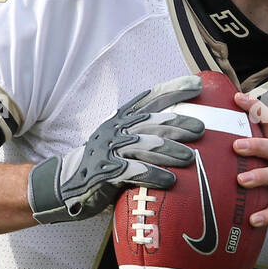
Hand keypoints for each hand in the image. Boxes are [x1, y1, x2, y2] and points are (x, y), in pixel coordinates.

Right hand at [27, 75, 204, 223]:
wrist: (66, 183)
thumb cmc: (103, 161)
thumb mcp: (122, 139)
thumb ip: (146, 131)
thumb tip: (183, 127)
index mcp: (123, 119)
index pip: (151, 98)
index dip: (174, 89)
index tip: (197, 85)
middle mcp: (117, 129)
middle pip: (152, 121)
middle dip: (178, 123)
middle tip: (201, 129)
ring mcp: (110, 150)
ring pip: (145, 145)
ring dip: (170, 151)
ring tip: (190, 158)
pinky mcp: (106, 172)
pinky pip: (133, 171)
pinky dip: (153, 175)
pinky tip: (169, 180)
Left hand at [231, 92, 267, 251]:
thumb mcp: (264, 170)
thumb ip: (245, 159)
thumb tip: (205, 147)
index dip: (256, 109)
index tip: (237, 98)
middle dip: (257, 144)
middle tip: (236, 146)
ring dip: (260, 175)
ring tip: (241, 180)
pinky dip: (266, 214)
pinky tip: (252, 219)